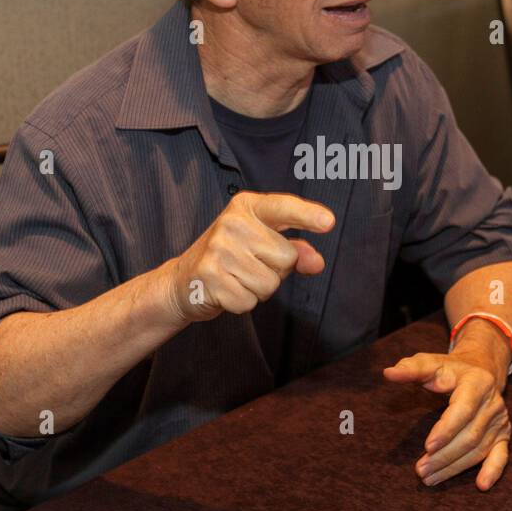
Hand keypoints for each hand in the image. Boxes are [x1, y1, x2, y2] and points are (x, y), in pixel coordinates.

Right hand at [168, 191, 333, 322]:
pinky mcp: (210, 276)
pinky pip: (249, 301)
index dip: (307, 215)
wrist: (183, 280)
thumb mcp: (262, 246)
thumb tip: (316, 262)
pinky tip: (226, 290)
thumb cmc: (230, 259)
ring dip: (258, 289)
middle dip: (275, 270)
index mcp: (246, 207)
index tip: (328, 222)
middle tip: (249, 266)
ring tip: (237, 278)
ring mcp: (218, 249)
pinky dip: (242, 303)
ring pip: (269, 284)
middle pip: (285, 257)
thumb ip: (294, 250)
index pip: (283, 208)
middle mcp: (232, 223)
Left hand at [383, 350, 510, 490]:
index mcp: (477, 382)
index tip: (427, 446)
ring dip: (454, 467)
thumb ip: (410, 369)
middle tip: (420, 469)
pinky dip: (492, 471)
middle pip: (469, 435)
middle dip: (444, 455)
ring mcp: (500, 421)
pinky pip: (501, 456)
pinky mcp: (503, 435)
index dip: (446, 429)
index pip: (463, 410)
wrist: (480, 371)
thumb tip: (388, 373)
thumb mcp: (430, 363)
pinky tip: (481, 485)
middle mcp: (493, 403)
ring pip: (478, 449)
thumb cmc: (449, 370)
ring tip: (429, 478)